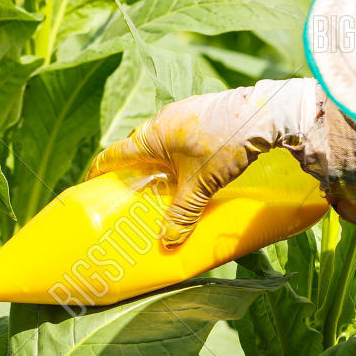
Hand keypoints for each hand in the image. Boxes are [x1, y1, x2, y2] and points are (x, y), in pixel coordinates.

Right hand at [84, 79, 321, 246]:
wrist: (265, 113)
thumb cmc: (225, 145)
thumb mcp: (200, 185)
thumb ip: (182, 213)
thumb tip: (167, 242)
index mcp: (151, 135)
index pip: (114, 154)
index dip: (100, 171)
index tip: (90, 185)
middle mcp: (162, 120)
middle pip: (137, 150)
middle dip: (131, 172)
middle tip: (130, 194)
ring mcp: (184, 113)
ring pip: (161, 144)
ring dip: (158, 164)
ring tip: (162, 186)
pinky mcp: (203, 113)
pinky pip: (180, 138)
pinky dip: (178, 156)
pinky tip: (191, 170)